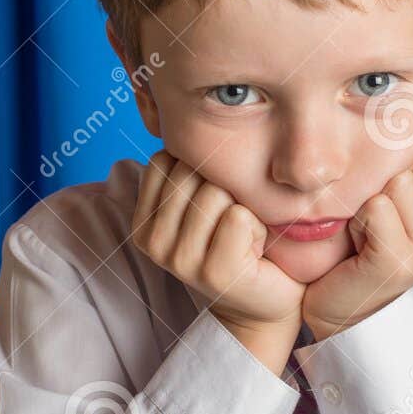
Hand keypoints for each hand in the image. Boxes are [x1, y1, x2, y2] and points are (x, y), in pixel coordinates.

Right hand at [132, 151, 305, 330]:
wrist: (268, 300)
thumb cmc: (240, 242)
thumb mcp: (202, 202)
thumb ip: (185, 171)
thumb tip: (176, 113)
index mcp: (144, 222)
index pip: (165, 160)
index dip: (201, 170)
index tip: (213, 204)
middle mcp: (154, 243)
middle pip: (191, 172)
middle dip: (224, 187)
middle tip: (233, 223)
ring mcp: (180, 261)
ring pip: (216, 192)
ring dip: (243, 207)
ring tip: (244, 237)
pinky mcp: (214, 273)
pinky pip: (238, 216)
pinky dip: (258, 226)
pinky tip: (255, 249)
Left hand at [302, 146, 412, 340]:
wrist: (336, 303)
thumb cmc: (364, 244)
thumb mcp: (401, 203)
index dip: (403, 171)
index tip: (393, 208)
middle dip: (385, 185)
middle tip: (377, 222)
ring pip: (398, 182)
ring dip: (369, 203)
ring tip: (368, 233)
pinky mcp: (398, 264)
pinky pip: (376, 207)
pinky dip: (357, 220)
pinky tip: (358, 245)